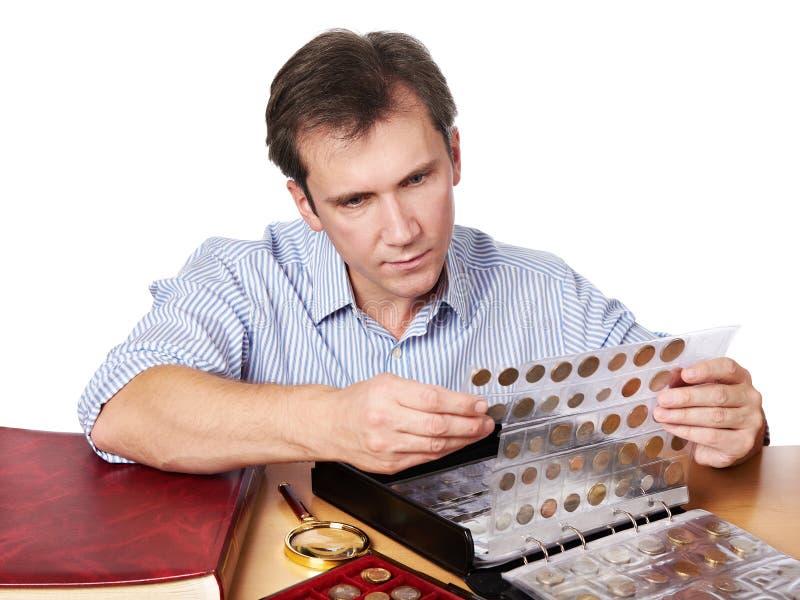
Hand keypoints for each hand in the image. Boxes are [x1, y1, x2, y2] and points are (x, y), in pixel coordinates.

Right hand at [323, 373, 494, 473]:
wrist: (329, 425)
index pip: (433, 399)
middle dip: (469, 425)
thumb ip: (419, 391)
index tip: (480, 404)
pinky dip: (445, 452)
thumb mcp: (388, 382)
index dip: (462, 404)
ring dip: (463, 440)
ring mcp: (387, 445)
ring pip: (435, 446)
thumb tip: (457, 401)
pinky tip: (457, 445)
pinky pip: (425, 459)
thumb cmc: (360, 400)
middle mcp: (385, 419)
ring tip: (478, 432)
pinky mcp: (389, 465)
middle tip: (486, 421)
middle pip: (437, 426)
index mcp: (387, 393)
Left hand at [654, 357, 764, 467]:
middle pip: (718, 395)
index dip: (705, 370)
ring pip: (715, 417)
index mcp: (741, 378)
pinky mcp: (743, 443)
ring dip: (683, 416)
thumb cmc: (712, 409)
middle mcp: (750, 398)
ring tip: (661, 415)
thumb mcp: (701, 390)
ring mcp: (751, 421)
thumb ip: (687, 380)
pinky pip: (712, 436)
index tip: (685, 374)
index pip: (727, 368)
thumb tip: (672, 373)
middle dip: (686, 397)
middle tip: (663, 399)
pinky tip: (671, 427)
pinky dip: (688, 431)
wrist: (731, 441)